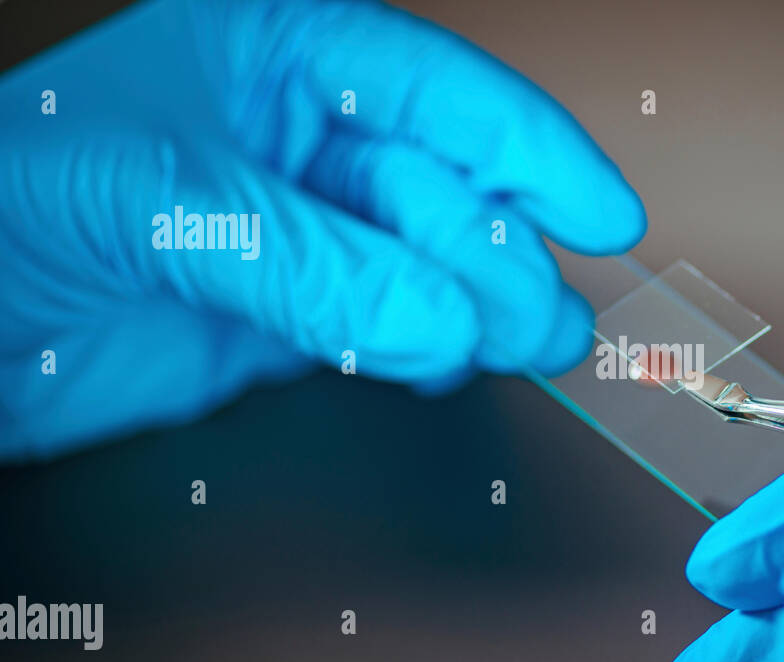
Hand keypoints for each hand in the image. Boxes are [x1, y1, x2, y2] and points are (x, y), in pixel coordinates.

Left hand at [0, 0, 643, 458]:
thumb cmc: (6, 206)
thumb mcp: (154, 200)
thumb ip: (300, 257)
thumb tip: (433, 317)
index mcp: (274, 54)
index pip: (435, 90)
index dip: (529, 150)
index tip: (600, 212)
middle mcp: (302, 140)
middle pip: (447, 189)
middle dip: (502, 254)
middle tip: (542, 320)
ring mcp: (307, 233)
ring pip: (434, 265)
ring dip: (484, 310)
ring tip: (526, 344)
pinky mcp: (295, 318)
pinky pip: (395, 329)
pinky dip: (428, 352)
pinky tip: (446, 360)